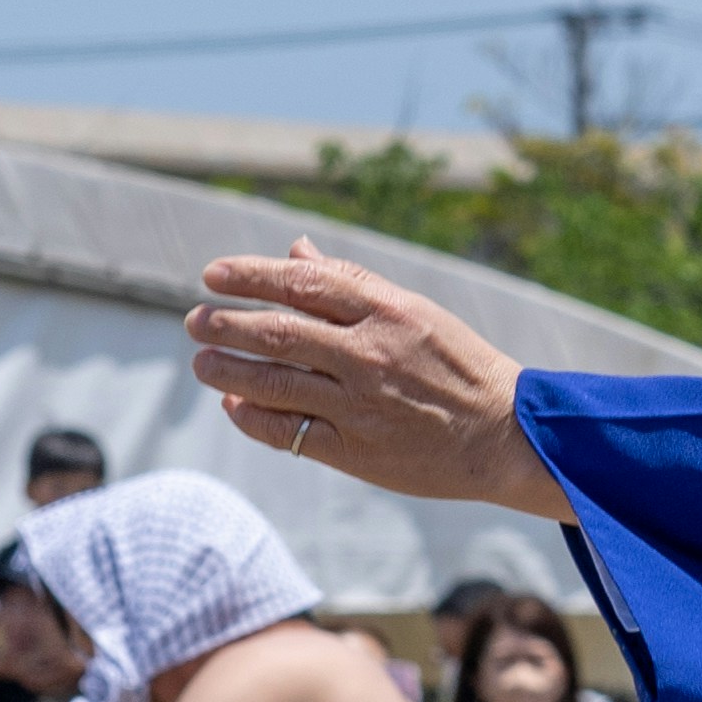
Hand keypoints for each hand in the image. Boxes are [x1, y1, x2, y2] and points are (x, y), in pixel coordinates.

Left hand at [186, 248, 568, 518]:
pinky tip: (235, 403)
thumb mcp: (416, 312)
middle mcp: (372, 354)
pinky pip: (287, 430)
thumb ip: (352, 283)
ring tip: (202, 360)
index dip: (251, 276)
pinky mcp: (356, 451)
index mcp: (391, 311)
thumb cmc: (458, 366)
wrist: (506, 436)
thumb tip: (294, 250)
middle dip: (226, 324)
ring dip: (227, 369)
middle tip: (195, 320)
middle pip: (279, 332)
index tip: (213, 274)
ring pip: (273, 382)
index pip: (304, 281)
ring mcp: (362, 405)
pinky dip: (252, 415)